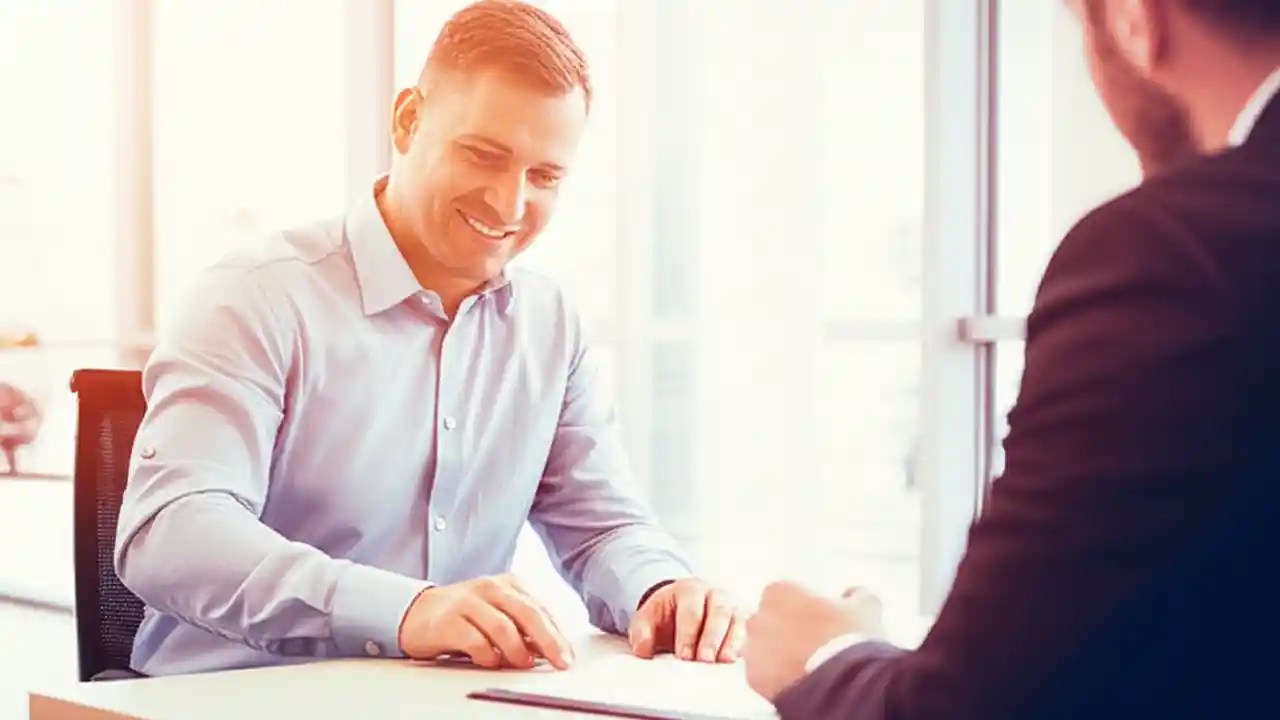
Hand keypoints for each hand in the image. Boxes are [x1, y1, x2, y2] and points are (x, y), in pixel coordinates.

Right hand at [397, 574, 574, 669]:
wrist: (419, 612)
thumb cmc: (466, 616)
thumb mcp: (499, 615)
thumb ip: (523, 628)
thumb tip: (552, 650)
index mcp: (508, 585)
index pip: (540, 609)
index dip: (558, 634)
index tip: (568, 656)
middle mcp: (490, 588)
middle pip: (527, 613)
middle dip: (549, 640)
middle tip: (559, 662)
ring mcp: (467, 602)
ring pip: (503, 626)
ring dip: (517, 650)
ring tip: (523, 663)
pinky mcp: (447, 621)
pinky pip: (474, 640)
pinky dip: (488, 655)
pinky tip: (491, 661)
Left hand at [628, 578, 743, 662]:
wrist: (681, 606)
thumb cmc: (666, 614)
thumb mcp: (647, 617)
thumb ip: (641, 632)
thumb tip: (643, 649)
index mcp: (690, 590)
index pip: (691, 611)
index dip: (688, 634)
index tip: (684, 656)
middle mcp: (715, 595)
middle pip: (719, 613)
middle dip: (712, 638)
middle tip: (705, 660)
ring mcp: (732, 607)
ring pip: (738, 621)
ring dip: (732, 643)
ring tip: (724, 662)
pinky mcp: (743, 622)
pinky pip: (748, 632)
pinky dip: (744, 646)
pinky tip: (738, 661)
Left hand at [744, 582, 883, 701]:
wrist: (842, 684)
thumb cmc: (850, 636)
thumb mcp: (866, 606)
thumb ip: (856, 595)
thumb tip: (852, 594)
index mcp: (779, 591)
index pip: (786, 594)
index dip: (805, 607)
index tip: (821, 619)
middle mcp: (758, 616)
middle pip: (771, 620)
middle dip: (789, 630)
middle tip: (815, 644)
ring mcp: (752, 649)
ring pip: (765, 649)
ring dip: (781, 654)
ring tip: (808, 666)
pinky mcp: (754, 678)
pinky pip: (765, 675)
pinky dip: (778, 677)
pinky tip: (800, 680)